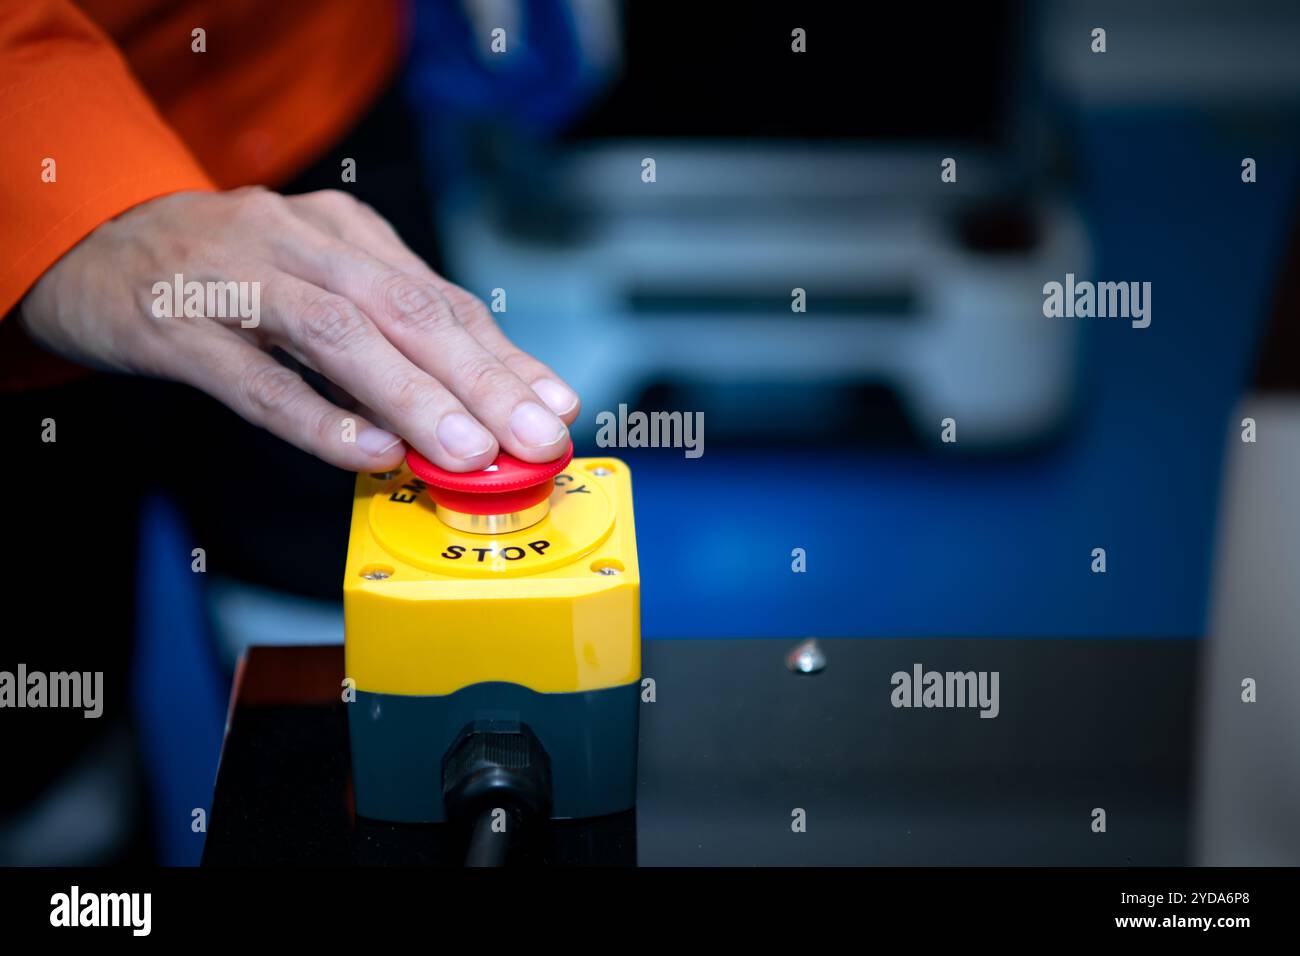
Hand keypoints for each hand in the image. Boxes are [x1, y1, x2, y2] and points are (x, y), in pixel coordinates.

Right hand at [19, 187, 579, 471]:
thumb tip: (469, 408)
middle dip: (481, 378)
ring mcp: (234, 279)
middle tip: (536, 436)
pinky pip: (255, 379)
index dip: (502, 356)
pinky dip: (318, 418)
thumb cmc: (221, 276)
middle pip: (406, 310)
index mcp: (342, 232)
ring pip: (339, 336)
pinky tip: (369, 454)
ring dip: (413, 398)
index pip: (439, 299)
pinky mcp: (175, 325)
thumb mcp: (312, 282)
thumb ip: (382, 333)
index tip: (555, 404)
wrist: (89, 248)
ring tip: (470, 451)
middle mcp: (297, 242)